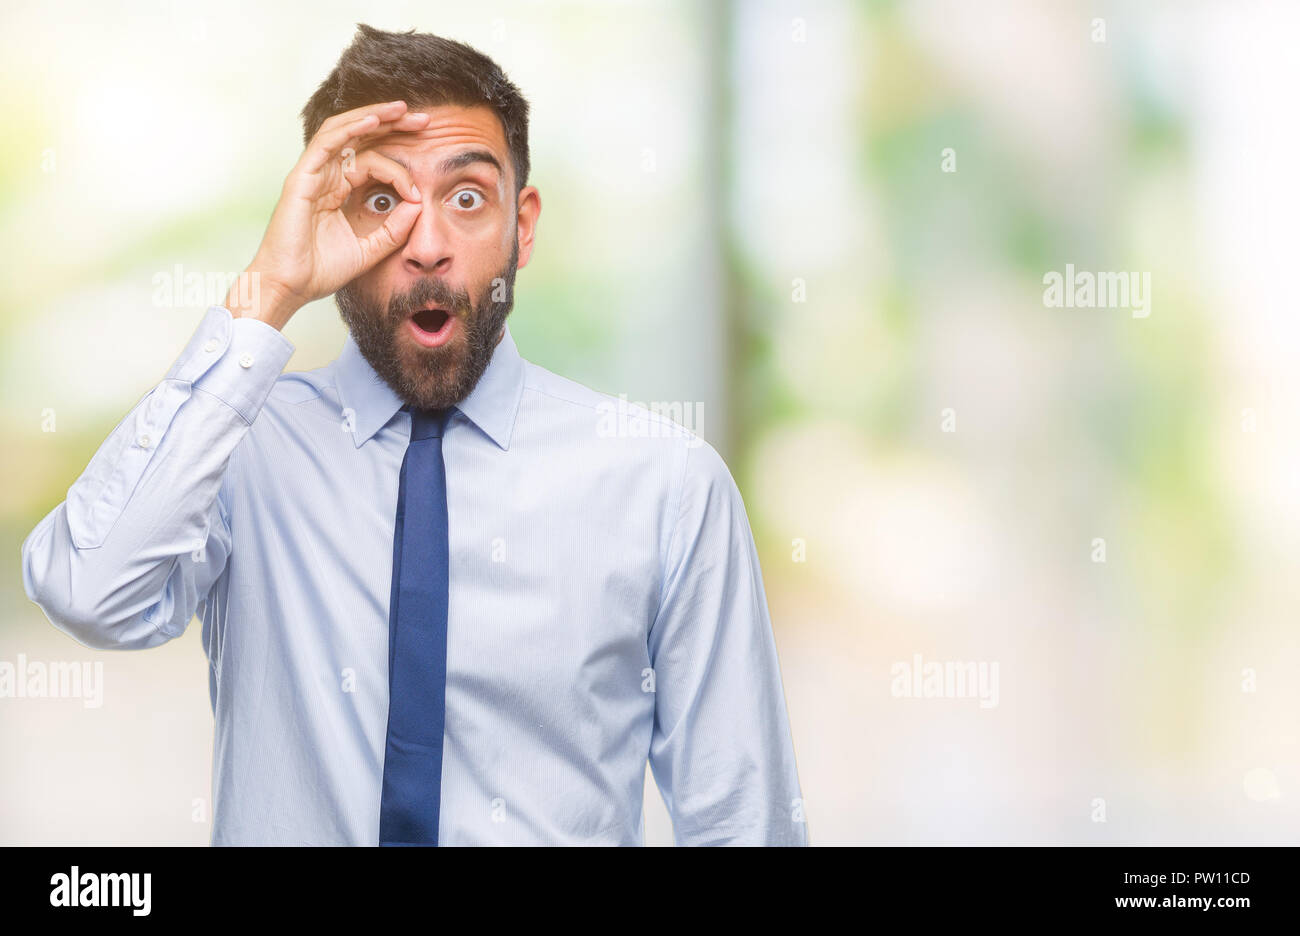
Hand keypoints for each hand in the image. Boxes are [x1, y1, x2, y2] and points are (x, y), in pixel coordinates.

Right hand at [226, 100, 427, 327]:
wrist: (290, 287)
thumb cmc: (321, 271)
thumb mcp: (370, 249)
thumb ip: (395, 229)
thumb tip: (419, 204)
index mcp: (339, 189)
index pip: (373, 160)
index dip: (401, 168)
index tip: (420, 191)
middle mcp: (326, 176)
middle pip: (361, 138)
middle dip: (393, 125)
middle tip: (425, 120)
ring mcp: (313, 174)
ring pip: (345, 131)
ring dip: (374, 116)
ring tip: (402, 109)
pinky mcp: (302, 177)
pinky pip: (327, 142)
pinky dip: (351, 128)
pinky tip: (374, 120)